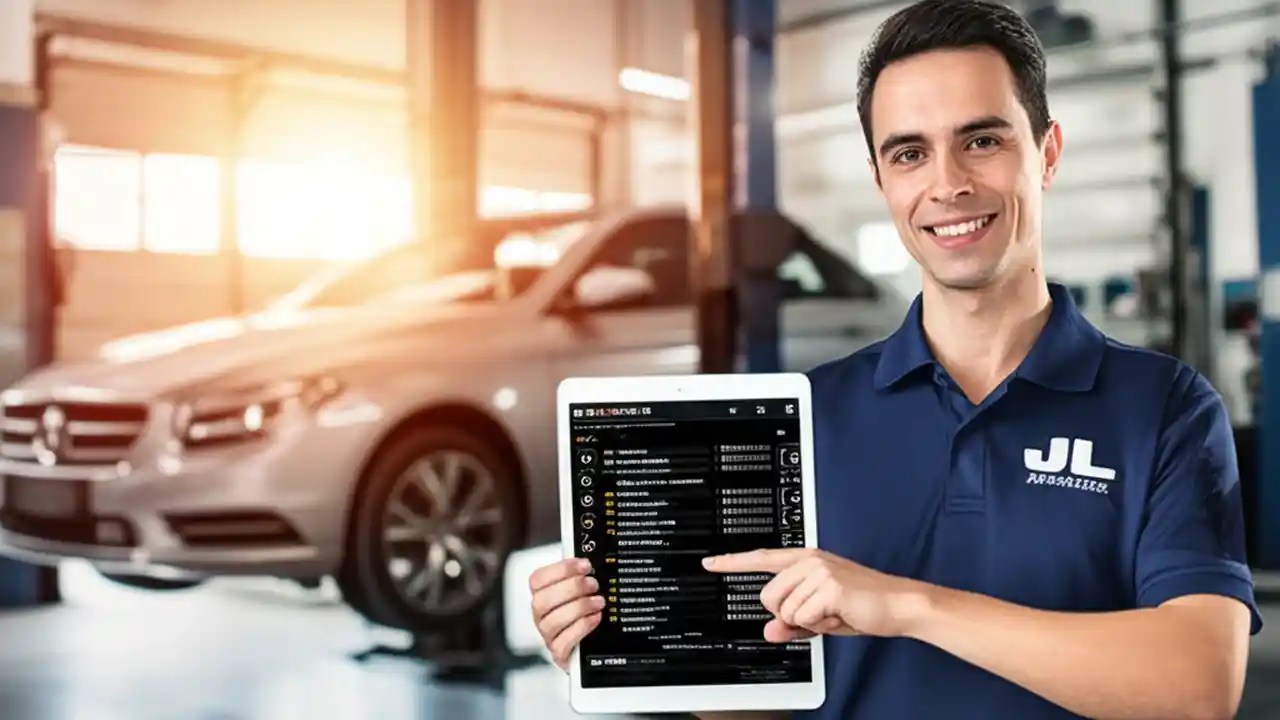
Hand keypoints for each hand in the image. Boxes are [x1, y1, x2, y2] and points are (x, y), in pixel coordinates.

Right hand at [529, 557, 604, 668]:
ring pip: (552, 621)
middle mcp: (540, 615)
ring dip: (579, 608)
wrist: (591, 643)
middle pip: (543, 600)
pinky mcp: (558, 653)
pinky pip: (564, 642)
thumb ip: (580, 577)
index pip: (537, 580)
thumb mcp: (580, 591)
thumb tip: (589, 563)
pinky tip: (595, 619)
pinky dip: (582, 627)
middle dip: (572, 588)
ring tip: (598, 602)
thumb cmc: (583, 612)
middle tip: (593, 584)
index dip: (561, 570)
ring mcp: (548, 635)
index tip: (584, 565)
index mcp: (541, 595)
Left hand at [703, 548, 928, 642]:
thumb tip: (768, 631)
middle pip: (768, 596)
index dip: (733, 562)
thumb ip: (792, 624)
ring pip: (785, 610)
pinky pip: (803, 618)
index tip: (711, 562)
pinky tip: (838, 615)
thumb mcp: (821, 617)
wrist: (898, 605)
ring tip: (832, 612)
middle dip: (788, 614)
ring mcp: (818, 570)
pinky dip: (819, 626)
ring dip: (808, 622)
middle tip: (818, 613)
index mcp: (806, 560)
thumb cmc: (862, 606)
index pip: (762, 558)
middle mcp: (809, 560)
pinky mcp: (828, 586)